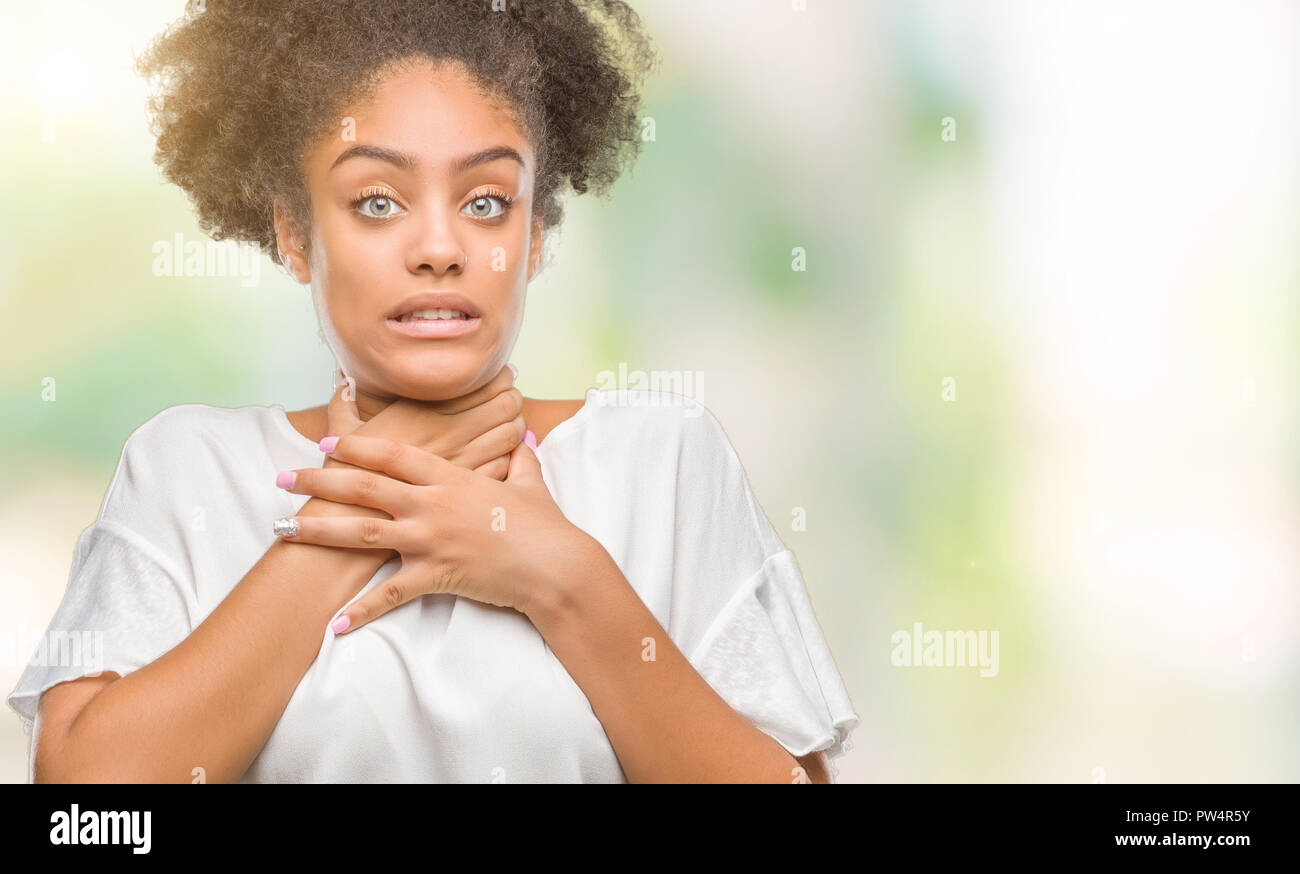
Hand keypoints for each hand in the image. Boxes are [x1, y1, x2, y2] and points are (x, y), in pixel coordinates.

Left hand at [273, 432, 608, 627]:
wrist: (555, 565)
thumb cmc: (544, 525)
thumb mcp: (530, 484)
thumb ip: (520, 461)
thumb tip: (525, 439)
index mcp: (451, 478)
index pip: (394, 455)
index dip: (356, 447)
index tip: (325, 442)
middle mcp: (433, 503)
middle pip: (364, 487)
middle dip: (319, 481)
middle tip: (283, 477)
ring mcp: (431, 538)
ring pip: (362, 531)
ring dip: (318, 531)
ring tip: (282, 530)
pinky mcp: (435, 574)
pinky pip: (390, 593)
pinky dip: (361, 610)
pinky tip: (335, 622)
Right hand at [346, 363, 525, 481]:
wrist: (351, 528)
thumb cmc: (346, 481)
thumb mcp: (341, 433)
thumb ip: (344, 401)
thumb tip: (343, 377)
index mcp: (422, 414)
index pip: (479, 384)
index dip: (498, 377)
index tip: (500, 376)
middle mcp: (447, 435)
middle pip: (504, 405)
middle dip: (512, 398)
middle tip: (510, 398)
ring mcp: (461, 464)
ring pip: (510, 434)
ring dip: (516, 425)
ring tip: (512, 422)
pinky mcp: (467, 493)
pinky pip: (505, 466)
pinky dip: (511, 458)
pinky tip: (505, 455)